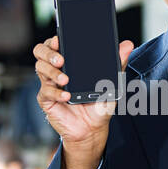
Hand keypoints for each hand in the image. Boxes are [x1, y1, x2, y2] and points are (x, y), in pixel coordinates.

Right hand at [33, 35, 134, 168]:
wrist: (92, 129)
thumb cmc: (98, 104)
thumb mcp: (111, 83)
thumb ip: (118, 64)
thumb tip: (127, 45)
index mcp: (69, 62)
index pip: (55, 44)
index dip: (53, 40)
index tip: (59, 39)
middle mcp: (56, 70)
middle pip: (41, 52)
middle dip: (48, 53)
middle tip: (61, 59)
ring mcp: (50, 84)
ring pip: (40, 68)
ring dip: (52, 72)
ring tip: (65, 80)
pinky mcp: (46, 99)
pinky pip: (45, 92)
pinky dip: (56, 93)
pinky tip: (66, 96)